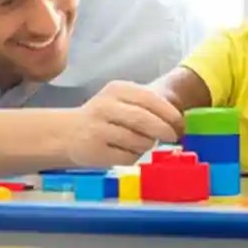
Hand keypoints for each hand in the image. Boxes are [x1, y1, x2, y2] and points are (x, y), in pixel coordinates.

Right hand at [66, 81, 183, 166]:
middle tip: (172, 136)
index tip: (180, 123)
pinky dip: (133, 156)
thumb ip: (148, 107)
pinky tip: (125, 151)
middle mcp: (106, 106)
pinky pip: (128, 157)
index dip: (169, 113)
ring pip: (139, 141)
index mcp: (117, 89)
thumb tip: (180, 123)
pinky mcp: (96, 151)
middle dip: (164, 130)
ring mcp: (99, 129)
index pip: (150, 99)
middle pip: (145, 120)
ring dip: (147, 145)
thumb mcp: (122, 101)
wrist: (67, 133)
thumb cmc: (104, 117)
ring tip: (140, 143)